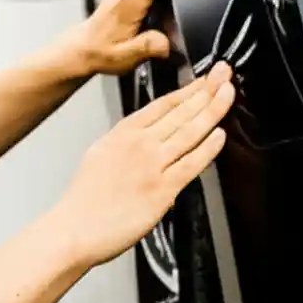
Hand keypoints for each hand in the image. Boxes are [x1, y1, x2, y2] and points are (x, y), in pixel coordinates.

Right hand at [50, 61, 234, 268]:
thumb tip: (150, 135)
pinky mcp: (162, 189)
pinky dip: (209, 148)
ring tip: (228, 93)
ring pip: (190, 131)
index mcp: (123, 133)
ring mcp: (152, 165)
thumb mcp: (101, 154)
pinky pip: (192, 163)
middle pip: (181, 111)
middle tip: (224, 72)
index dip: (189, 89)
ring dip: (213, 109)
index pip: (163, 104)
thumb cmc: (84, 200)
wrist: (73, 230)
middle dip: (207, 89)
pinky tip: (220, 134)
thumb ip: (126, 141)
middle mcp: (139, 144)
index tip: (205, 79)